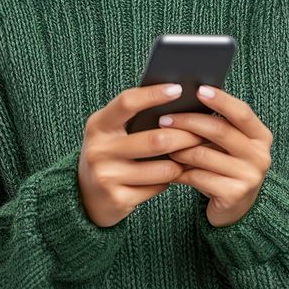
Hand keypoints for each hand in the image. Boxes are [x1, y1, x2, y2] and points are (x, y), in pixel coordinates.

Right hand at [77, 83, 207, 227]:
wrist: (85, 196)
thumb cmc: (109, 153)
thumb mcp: (111, 131)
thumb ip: (134, 117)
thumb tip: (177, 99)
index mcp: (98, 125)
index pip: (127, 102)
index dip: (154, 94)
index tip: (179, 89)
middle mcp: (99, 150)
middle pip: (155, 140)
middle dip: (185, 137)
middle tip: (203, 133)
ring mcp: (107, 177)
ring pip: (162, 168)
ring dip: (183, 162)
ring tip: (193, 155)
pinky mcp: (118, 200)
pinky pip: (158, 187)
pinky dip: (170, 180)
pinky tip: (174, 174)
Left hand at [164, 85, 272, 226]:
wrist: (234, 208)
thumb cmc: (225, 166)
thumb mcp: (229, 144)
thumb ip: (217, 124)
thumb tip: (183, 100)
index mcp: (261, 136)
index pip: (241, 112)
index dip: (221, 100)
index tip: (198, 89)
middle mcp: (260, 156)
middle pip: (220, 130)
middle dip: (188, 122)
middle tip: (164, 119)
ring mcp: (249, 177)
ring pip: (204, 155)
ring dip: (179, 149)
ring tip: (163, 145)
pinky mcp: (234, 195)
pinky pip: (198, 177)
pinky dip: (180, 172)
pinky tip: (169, 169)